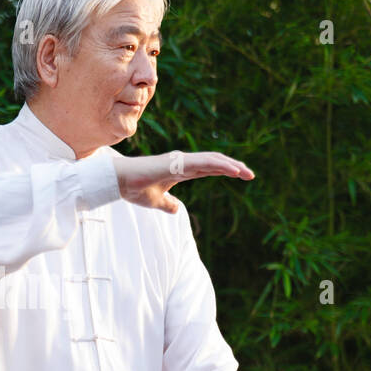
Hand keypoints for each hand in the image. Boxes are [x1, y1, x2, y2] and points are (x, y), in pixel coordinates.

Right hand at [114, 151, 253, 213]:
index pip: (209, 169)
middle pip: (214, 162)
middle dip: (233, 168)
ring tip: (247, 173)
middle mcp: (183, 163)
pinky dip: (220, 165)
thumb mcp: (156, 202)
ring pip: (212, 160)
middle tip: (250, 175)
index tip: (241, 176)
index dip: (225, 171)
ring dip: (231, 165)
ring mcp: (181, 161)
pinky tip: (233, 170)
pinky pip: (204, 163)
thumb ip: (168, 204)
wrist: (119, 181)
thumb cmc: (135, 188)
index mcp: (181, 171)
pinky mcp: (178, 163)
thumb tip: (177, 209)